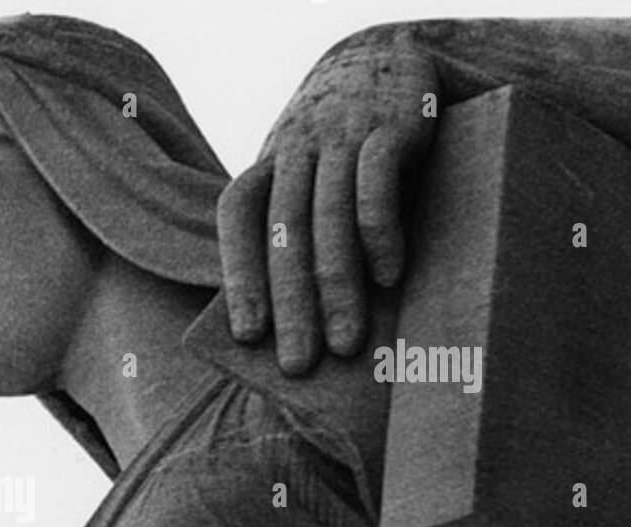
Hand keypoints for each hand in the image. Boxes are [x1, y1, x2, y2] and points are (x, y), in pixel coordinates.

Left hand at [217, 26, 440, 373]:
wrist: (398, 52)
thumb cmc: (348, 141)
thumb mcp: (310, 172)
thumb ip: (299, 226)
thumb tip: (293, 320)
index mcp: (268, 163)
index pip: (238, 217)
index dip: (239, 275)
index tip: (247, 335)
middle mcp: (296, 147)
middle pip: (283, 234)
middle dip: (290, 305)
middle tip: (298, 365)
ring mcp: (341, 134)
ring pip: (328, 219)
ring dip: (336, 287)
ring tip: (346, 343)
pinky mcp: (390, 124)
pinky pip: (375, 184)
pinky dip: (379, 233)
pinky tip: (389, 277)